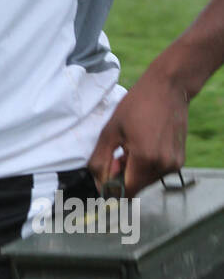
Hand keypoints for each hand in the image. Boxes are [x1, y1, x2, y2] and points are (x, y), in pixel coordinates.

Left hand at [87, 67, 188, 197]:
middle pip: (137, 187)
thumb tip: (99, 183)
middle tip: (119, 152)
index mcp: (145, 159)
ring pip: (147, 181)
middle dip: (124, 176)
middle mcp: (164, 166)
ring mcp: (174, 164)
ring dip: (136, 170)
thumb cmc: (138, 104)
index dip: (113, 184)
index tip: (108, 169)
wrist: (169, 87)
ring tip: (133, 146)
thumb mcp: (110, 131)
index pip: (126, 191)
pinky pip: (158, 172)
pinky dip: (148, 165)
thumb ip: (101, 160)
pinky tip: (145, 145)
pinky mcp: (180, 160)